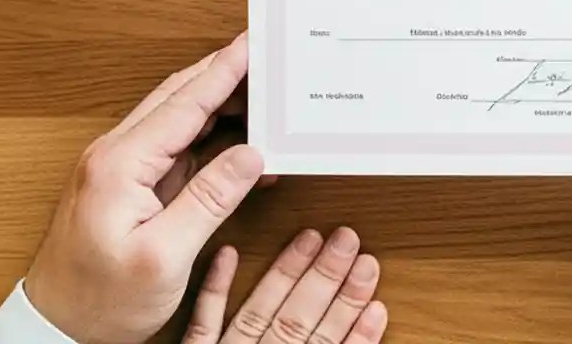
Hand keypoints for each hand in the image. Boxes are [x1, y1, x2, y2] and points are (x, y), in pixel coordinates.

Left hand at [25, 33, 267, 343]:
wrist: (56, 329)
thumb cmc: (99, 302)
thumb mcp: (164, 256)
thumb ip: (210, 199)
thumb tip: (250, 156)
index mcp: (120, 164)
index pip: (184, 103)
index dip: (224, 72)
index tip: (252, 43)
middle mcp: (115, 156)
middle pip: (180, 100)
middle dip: (224, 76)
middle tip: (266, 60)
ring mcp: (120, 170)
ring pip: (178, 120)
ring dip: (219, 106)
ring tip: (263, 98)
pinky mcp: (128, 187)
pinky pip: (175, 149)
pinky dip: (210, 139)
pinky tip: (239, 145)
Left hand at [183, 229, 388, 343]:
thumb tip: (366, 317)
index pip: (318, 335)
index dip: (348, 304)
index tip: (369, 268)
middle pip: (295, 317)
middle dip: (327, 278)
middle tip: (349, 240)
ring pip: (259, 312)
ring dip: (288, 274)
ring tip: (311, 237)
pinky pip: (203, 322)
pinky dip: (217, 288)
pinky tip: (229, 254)